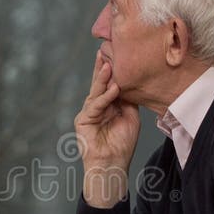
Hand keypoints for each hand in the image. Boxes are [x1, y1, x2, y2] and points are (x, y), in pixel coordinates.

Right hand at [74, 51, 139, 206]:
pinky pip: (95, 106)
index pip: (109, 83)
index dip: (111, 69)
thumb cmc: (122, 143)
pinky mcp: (82, 121)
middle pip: (99, 83)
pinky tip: (113, 88)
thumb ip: (127, 100)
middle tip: (105, 49)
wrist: (112, 164)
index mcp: (107, 104)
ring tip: (109, 64)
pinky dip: (104, 98)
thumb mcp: (130, 116)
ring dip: (102, 78)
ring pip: (96, 92)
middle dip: (102, 67)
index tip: (116, 53)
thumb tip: (129, 82)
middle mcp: (96, 106)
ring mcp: (88, 113)